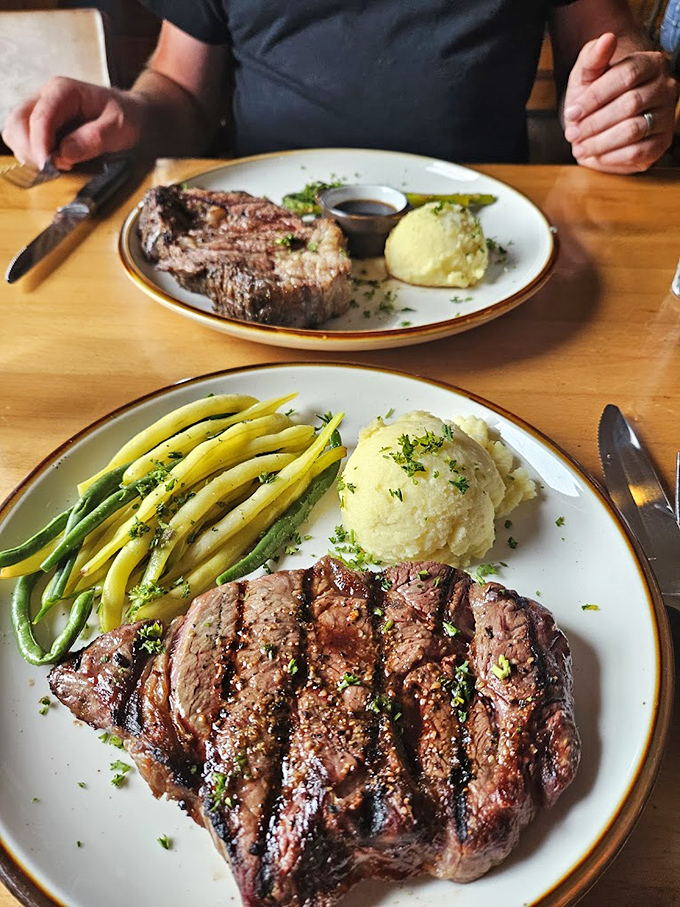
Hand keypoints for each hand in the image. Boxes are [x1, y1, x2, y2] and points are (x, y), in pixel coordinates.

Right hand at [1, 77, 144, 169]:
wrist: (131, 115)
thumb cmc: (126, 116)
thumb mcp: (120, 128)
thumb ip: (94, 139)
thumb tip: (64, 154)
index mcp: (64, 91)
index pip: (40, 116)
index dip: (40, 144)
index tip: (48, 165)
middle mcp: (47, 97)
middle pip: (18, 121)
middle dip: (30, 149)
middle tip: (52, 169)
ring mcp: (41, 111)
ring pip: (15, 131)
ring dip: (28, 153)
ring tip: (55, 166)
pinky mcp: (41, 126)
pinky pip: (23, 140)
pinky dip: (32, 155)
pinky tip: (53, 162)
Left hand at [563, 33, 678, 173]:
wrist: (602, 115)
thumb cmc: (595, 92)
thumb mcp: (588, 72)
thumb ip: (594, 57)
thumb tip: (606, 39)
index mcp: (651, 63)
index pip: (626, 76)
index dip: (596, 96)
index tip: (572, 112)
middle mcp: (666, 88)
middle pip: (630, 104)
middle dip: (595, 122)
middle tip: (571, 133)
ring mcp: (666, 116)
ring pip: (633, 130)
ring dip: (600, 142)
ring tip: (579, 146)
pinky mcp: (660, 143)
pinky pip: (637, 153)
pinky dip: (611, 157)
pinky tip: (595, 155)